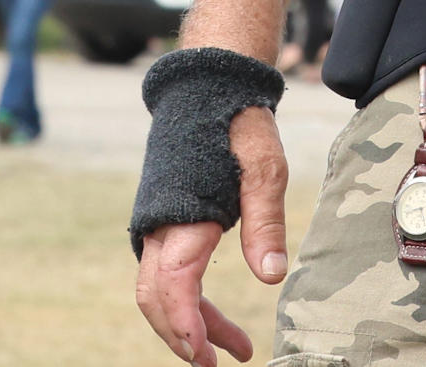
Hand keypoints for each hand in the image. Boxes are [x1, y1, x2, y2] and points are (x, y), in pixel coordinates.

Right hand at [131, 115, 287, 363]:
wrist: (207, 86)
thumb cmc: (238, 124)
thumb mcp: (264, 166)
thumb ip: (266, 221)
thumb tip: (271, 277)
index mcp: (183, 215)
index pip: (173, 285)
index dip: (186, 326)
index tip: (206, 357)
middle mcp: (160, 225)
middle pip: (155, 298)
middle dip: (182, 338)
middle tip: (216, 366)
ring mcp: (157, 224)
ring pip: (159, 290)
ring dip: (189, 323)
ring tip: (234, 347)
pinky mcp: (165, 223)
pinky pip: (166, 274)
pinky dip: (187, 301)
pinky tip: (215, 315)